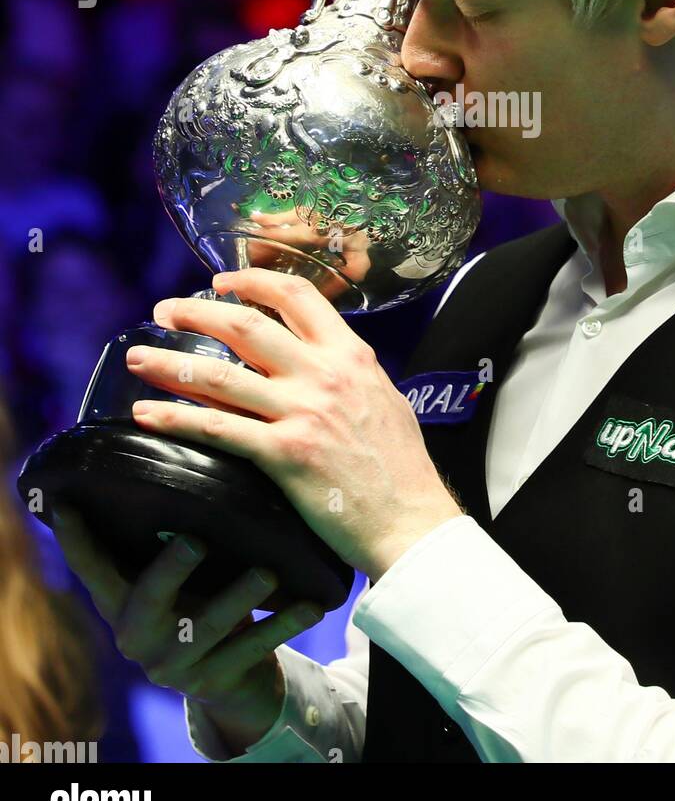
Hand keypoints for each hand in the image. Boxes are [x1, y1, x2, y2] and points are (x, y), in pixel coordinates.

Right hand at [50, 504, 325, 751]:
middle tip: (196, 542)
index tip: (63, 502)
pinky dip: (283, 626)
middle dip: (169, 571)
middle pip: (147, 601)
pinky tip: (310, 606)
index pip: (92, 566)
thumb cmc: (199, 602)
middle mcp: (138, 636)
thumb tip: (179, 448)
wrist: (232, 679)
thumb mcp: (176, 578)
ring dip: (238, 598)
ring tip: (266, 572)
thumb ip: (167, 538)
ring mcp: (174, 665)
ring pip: (208, 628)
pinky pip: (253, 649)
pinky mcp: (215, 681)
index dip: (75, 538)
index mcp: (121, 603)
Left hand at [124, 268, 464, 578]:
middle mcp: (324, 373)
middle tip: (164, 311)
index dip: (251, 281)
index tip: (219, 282)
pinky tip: (146, 414)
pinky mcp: (284, 453)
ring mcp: (302, 411)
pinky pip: (217, 428)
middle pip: (246, 324)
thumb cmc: (402, 467)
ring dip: (170, 362)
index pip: (296, 294)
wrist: (411, 520)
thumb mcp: (384, 398)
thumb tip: (321, 358)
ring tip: (138, 357)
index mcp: (350, 355)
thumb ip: (349, 373)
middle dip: (196, 312)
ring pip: (221, 374)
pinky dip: (175, 417)